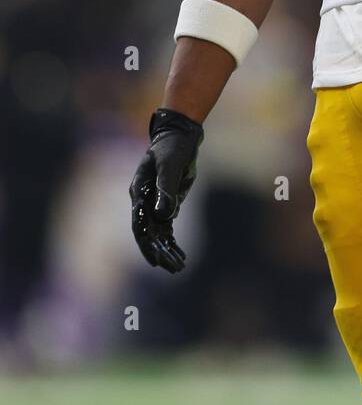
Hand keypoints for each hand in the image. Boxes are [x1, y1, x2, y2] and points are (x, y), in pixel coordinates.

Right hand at [129, 107, 203, 272]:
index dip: (146, 243)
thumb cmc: (171, 148)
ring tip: (180, 267)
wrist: (179, 136)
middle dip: (160, 252)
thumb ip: (166, 189)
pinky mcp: (167, 204)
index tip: (155, 259)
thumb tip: (165, 216)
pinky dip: (173, 242)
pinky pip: (167, 228)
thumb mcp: (170, 165)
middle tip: (173, 268)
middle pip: (149, 233)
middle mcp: (144, 201)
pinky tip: (180, 255)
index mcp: (139, 192)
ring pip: (159, 234)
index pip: (140, 224)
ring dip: (168, 251)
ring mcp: (155, 204)